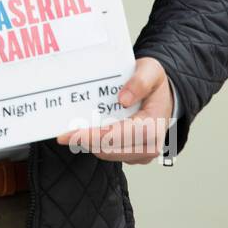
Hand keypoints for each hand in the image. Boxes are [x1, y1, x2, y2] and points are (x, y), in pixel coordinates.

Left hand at [53, 57, 173, 164]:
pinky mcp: (134, 156)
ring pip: (108, 154)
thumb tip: (123, 99)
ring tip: (71, 132)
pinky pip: (111, 154)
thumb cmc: (155, 84)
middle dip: (85, 142)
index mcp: (154, 124)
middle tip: (63, 134)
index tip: (69, 134)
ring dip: (88, 144)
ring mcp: (143, 154)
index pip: (121, 135)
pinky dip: (96, 144)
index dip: (93, 136)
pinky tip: (85, 132)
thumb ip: (140, 81)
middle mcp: (151, 145)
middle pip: (110, 149)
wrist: (164, 97)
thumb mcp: (151, 71)